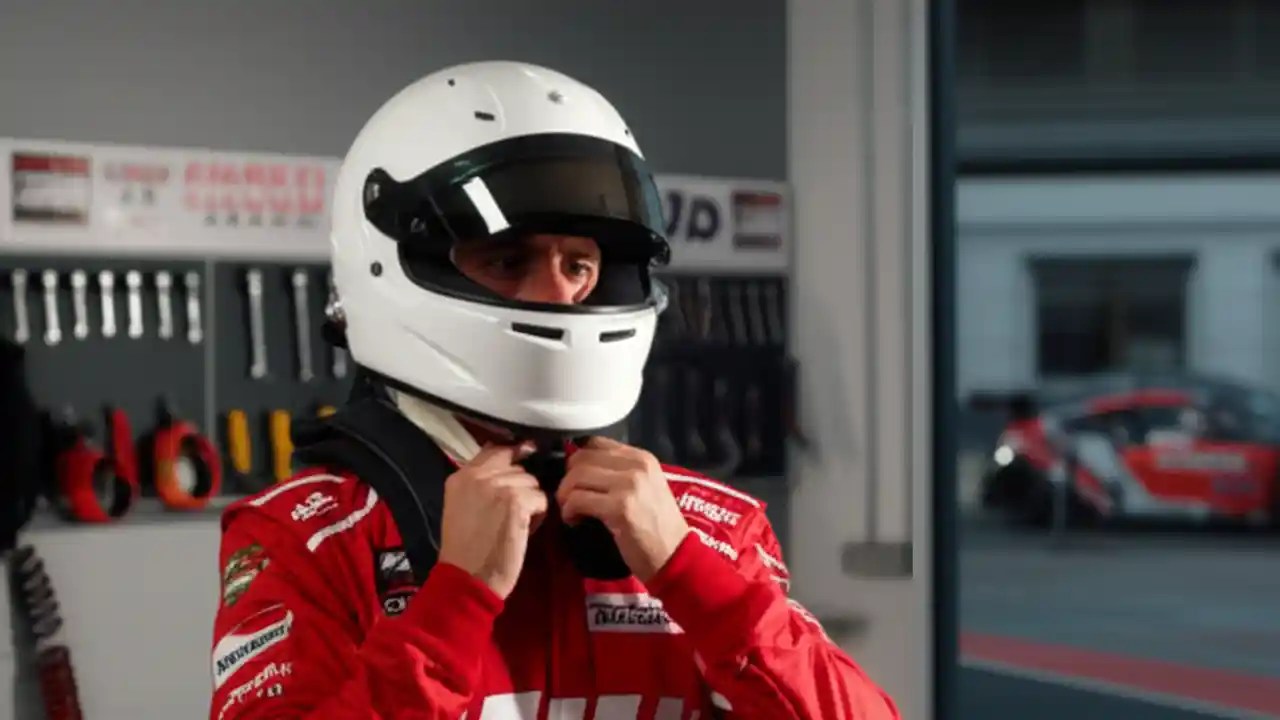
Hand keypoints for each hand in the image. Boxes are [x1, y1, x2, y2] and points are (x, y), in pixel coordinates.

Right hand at [438, 442, 546, 599]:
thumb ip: (482, 483)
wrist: (467, 578)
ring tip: (515, 523)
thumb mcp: (463, 505)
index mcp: (461, 475)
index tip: (518, 475)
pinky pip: (542, 498)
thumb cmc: (466, 550)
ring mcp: (498, 486)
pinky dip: (538, 516)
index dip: (512, 458)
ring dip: (530, 501)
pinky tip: (523, 531)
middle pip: (517, 465)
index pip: (495, 449)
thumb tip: (514, 463)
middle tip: (512, 511)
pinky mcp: (517, 500)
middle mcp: (478, 475)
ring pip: (532, 482)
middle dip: (521, 486)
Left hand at [556, 436, 689, 582]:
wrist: (675, 555)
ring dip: (565, 496)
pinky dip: (568, 511)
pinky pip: (577, 500)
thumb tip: (580, 466)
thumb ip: (619, 472)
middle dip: (568, 479)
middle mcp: (636, 465)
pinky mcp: (620, 507)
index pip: (595, 443)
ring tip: (571, 511)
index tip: (576, 482)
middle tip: (569, 499)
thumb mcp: (645, 487)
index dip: (577, 462)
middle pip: (582, 458)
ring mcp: (629, 485)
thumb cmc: (657, 526)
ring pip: (576, 477)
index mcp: (642, 457)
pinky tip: (574, 521)